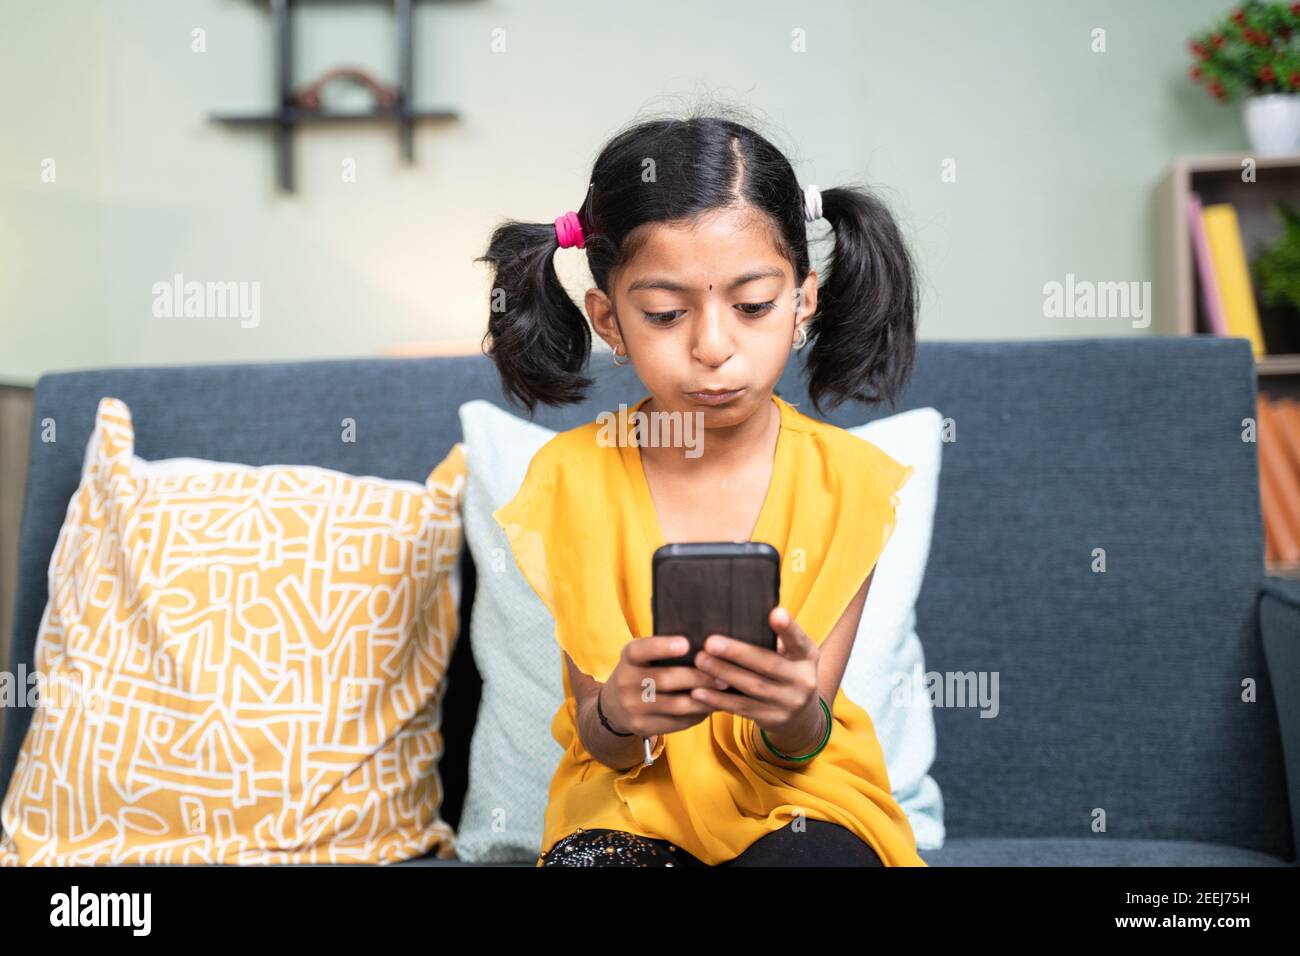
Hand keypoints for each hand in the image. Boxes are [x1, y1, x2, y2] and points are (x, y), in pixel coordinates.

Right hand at [600, 635, 731, 737]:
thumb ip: (664, 650)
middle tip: (723, 675)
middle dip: (697, 677)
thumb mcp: (642, 656)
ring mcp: (633, 708)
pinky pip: (677, 722)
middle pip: (665, 679)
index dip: (662, 646)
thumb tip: (707, 647)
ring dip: (703, 699)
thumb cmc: (641, 672)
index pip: (641, 650)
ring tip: (724, 691)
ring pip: (675, 705)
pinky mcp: (643, 727)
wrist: (613, 706)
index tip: (686, 643)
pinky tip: (711, 705)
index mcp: (628, 658)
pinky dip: (698, 714)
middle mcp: (626, 682)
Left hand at [686, 606, 822, 743]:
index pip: (799, 639)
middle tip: (710, 643)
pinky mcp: (773, 719)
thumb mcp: (793, 654)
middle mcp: (803, 680)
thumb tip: (742, 611)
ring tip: (700, 661)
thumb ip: (775, 637)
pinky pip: (742, 708)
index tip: (775, 613)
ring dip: (723, 673)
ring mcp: (789, 703)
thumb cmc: (787, 670)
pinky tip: (698, 691)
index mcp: (807, 656)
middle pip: (769, 665)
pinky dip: (718, 700)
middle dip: (738, 653)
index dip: (788, 627)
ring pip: (752, 687)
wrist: (802, 715)